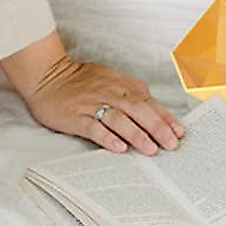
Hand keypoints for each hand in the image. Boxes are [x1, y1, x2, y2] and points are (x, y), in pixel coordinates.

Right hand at [26, 53, 184, 155]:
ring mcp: (92, 104)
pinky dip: (108, 138)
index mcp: (119, 84)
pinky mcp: (76, 116)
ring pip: (119, 119)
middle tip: (171, 144)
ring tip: (151, 150)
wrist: (46, 75)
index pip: (147, 101)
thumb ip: (130, 90)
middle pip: (138, 109)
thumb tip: (151, 104)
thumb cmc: (79, 80)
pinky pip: (94, 127)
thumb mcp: (109, 77)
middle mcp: (109, 92)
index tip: (179, 131)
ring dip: (137, 134)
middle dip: (157, 127)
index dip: (164, 116)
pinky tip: (119, 148)